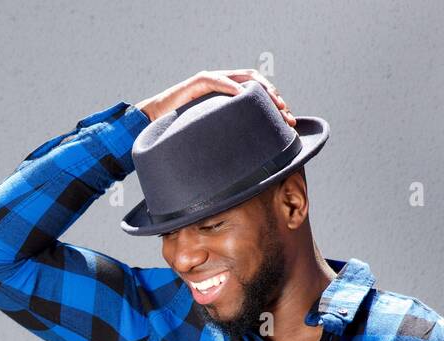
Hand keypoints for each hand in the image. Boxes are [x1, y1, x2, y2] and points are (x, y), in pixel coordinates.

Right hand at [137, 69, 296, 126]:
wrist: (155, 122)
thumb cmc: (184, 131)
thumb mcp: (214, 134)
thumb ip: (230, 137)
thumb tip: (253, 160)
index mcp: (230, 95)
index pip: (259, 92)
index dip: (275, 103)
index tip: (288, 119)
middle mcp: (224, 83)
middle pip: (256, 82)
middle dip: (274, 96)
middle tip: (286, 113)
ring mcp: (212, 80)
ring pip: (243, 78)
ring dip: (260, 90)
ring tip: (273, 103)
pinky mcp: (197, 83)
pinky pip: (217, 81)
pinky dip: (231, 87)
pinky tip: (242, 95)